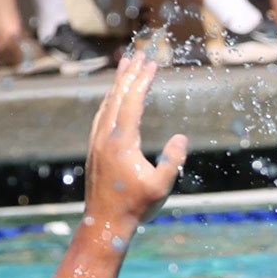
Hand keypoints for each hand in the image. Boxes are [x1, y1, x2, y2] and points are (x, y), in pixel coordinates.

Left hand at [82, 52, 187, 233]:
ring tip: (124, 68)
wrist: (105, 223)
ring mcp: (97, 143)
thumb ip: (173, 160)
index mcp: (122, 142)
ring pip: (106, 105)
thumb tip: (181, 138)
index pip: (132, 103)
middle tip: (137, 54)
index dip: (142, 81)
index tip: (151, 63)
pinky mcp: (95, 149)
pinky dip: (109, 100)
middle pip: (116, 97)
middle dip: (128, 75)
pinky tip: (113, 99)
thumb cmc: (136, 206)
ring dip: (116, 85)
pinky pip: (101, 116)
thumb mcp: (162, 186)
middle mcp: (105, 137)